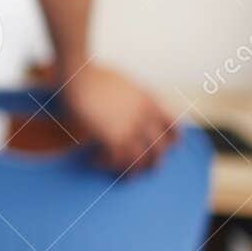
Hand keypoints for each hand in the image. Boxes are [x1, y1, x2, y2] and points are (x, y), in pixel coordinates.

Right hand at [58, 63, 178, 173]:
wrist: (77, 74)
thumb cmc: (92, 74)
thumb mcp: (122, 82)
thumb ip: (131, 96)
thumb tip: (125, 108)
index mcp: (149, 101)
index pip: (173, 126)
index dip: (172, 141)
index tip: (167, 149)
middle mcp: (144, 117)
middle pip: (158, 150)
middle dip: (152, 163)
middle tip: (142, 170)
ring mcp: (129, 128)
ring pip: (139, 161)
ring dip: (130, 172)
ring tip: (120, 176)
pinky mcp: (112, 137)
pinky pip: (115, 160)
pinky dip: (105, 164)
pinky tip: (94, 161)